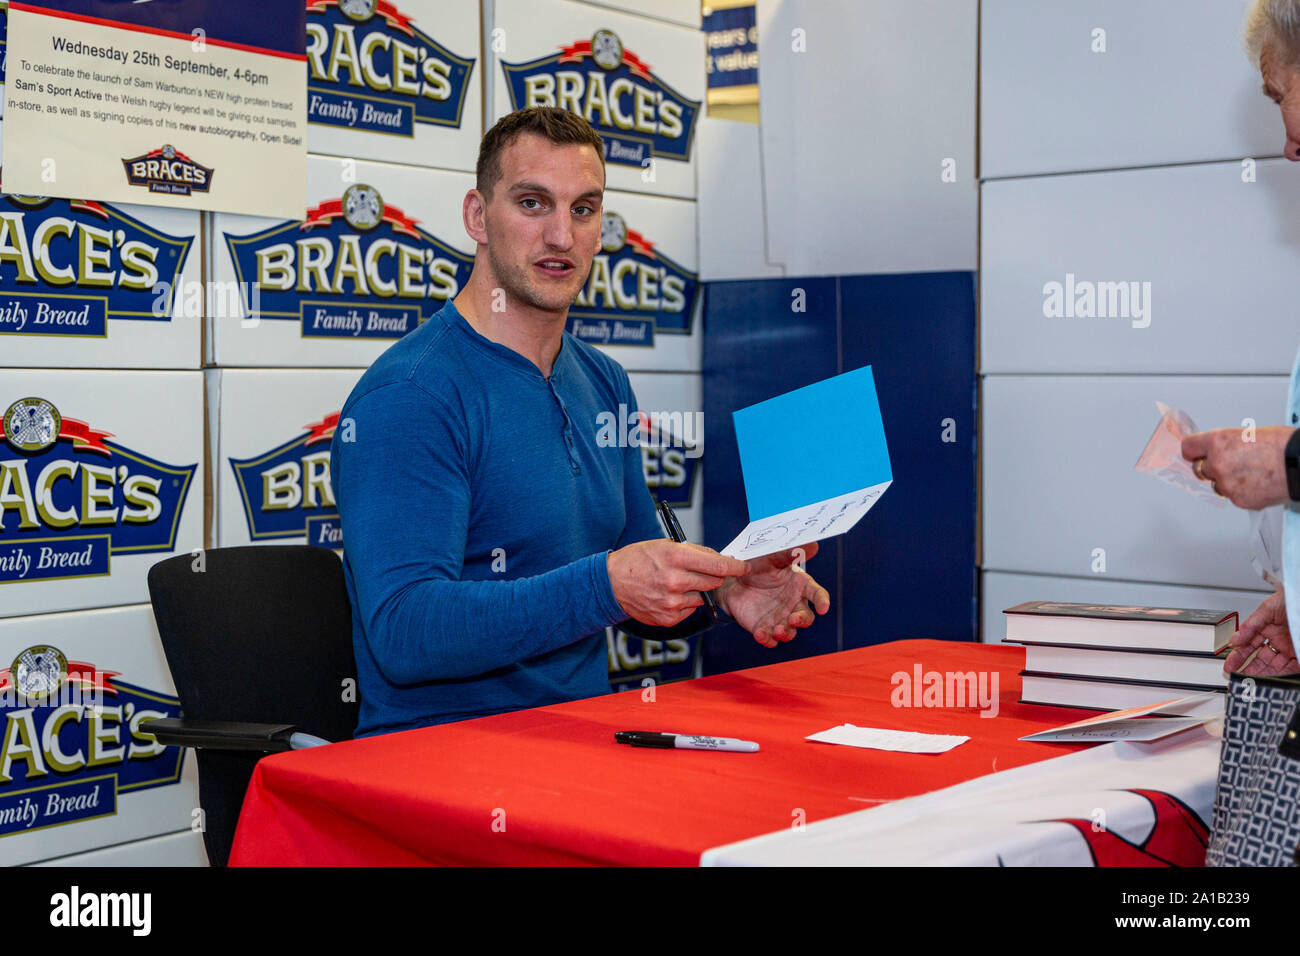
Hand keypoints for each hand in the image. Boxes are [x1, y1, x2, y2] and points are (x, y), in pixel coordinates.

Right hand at [608, 540, 747, 627]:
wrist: (611, 583)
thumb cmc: (639, 560)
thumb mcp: (665, 545)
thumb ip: (695, 552)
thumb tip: (721, 559)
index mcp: (676, 557)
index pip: (718, 565)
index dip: (735, 566)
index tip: (743, 567)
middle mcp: (675, 580)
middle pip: (715, 582)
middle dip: (716, 576)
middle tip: (709, 571)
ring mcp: (672, 602)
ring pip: (703, 596)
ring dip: (698, 589)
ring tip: (679, 582)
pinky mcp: (669, 618)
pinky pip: (690, 609)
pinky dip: (686, 602)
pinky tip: (670, 594)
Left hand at [717, 542, 830, 647]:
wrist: (732, 580)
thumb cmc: (757, 565)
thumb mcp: (771, 557)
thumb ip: (789, 553)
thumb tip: (812, 544)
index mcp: (800, 586)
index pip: (817, 594)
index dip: (822, 601)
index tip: (823, 608)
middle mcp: (794, 605)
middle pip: (806, 618)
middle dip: (802, 620)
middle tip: (793, 619)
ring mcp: (780, 618)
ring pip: (790, 632)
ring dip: (786, 633)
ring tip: (777, 630)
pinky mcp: (765, 628)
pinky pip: (770, 639)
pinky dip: (767, 639)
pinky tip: (760, 634)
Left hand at [1181, 426, 1292, 509]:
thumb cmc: (1283, 446)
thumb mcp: (1247, 434)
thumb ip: (1225, 444)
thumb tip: (1217, 450)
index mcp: (1218, 442)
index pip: (1188, 448)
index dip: (1194, 451)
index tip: (1195, 454)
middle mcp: (1218, 463)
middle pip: (1200, 469)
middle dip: (1212, 467)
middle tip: (1231, 464)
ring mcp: (1227, 484)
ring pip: (1217, 484)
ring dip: (1227, 481)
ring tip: (1251, 473)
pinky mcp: (1238, 500)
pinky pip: (1233, 496)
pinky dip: (1242, 492)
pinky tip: (1258, 483)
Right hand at [1224, 588, 1298, 675]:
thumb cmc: (1294, 599)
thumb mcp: (1268, 609)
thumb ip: (1251, 625)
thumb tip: (1235, 639)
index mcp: (1270, 628)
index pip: (1250, 645)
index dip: (1239, 656)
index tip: (1230, 665)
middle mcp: (1281, 641)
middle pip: (1260, 659)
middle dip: (1247, 669)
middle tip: (1236, 678)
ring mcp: (1292, 650)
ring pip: (1274, 668)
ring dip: (1261, 676)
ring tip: (1250, 683)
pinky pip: (1289, 671)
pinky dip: (1279, 677)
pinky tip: (1269, 681)